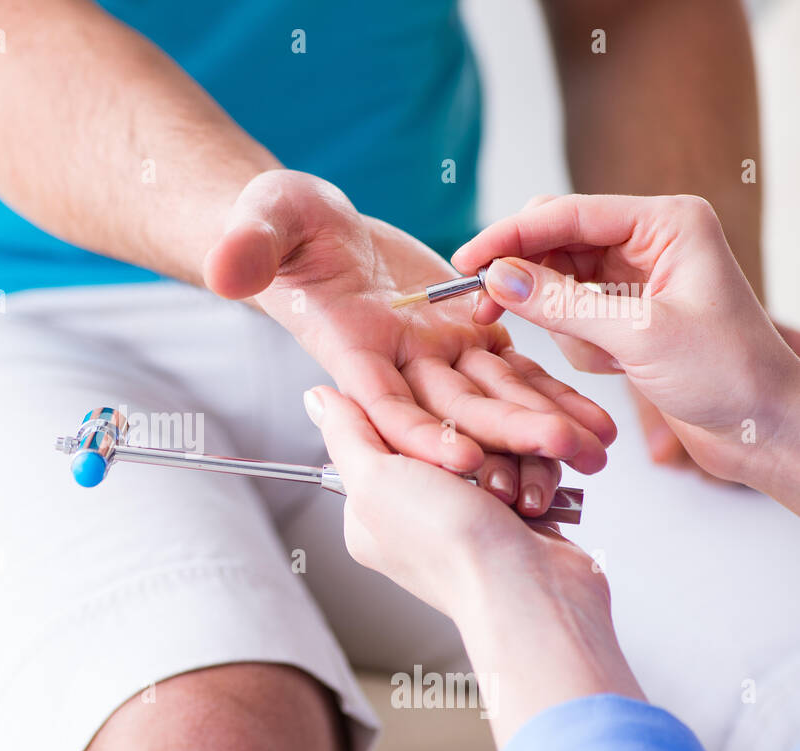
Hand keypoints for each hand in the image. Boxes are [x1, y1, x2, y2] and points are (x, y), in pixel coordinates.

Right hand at [204, 171, 615, 517]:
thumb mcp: (264, 219)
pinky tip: (592, 412)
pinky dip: (549, 389)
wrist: (309, 226)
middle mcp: (392, 363)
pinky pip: (511, 367)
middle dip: (507, 436)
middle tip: (565, 455)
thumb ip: (249, 245)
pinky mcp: (460, 334)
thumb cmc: (279, 222)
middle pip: (453, 410)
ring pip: (491, 396)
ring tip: (597, 447)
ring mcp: (428, 353)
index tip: (466, 460)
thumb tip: (224, 269)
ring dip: (542, 422)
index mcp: (346, 347)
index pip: (383, 401)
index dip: (422, 433)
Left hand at [305, 385, 642, 746]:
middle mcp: (416, 520)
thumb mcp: (375, 479)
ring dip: (507, 462)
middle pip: (442, 441)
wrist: (530, 592)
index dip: (407, 422)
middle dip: (468, 443)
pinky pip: (526, 472)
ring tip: (506, 493)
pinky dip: (534, 480)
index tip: (430, 424)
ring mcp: (469, 522)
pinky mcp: (515, 522)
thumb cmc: (447, 546)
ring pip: (491, 452)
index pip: (380, 442)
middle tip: (474, 461)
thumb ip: (346, 435)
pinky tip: (532, 501)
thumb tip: (318, 398)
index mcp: (371, 515)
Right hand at [453, 193, 799, 496]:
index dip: (510, 236)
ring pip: (557, 283)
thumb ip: (563, 304)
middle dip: (525, 278)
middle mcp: (649, 242)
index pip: (567, 214)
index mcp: (666, 223)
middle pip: (555, 241)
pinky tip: (615, 366)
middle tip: (485, 307)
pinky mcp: (627, 313)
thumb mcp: (639, 337)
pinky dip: (577, 344)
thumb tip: (499, 277)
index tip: (466, 262)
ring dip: (561, 324)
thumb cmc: (730, 375)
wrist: (764, 427)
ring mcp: (637, 278)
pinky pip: (571, 317)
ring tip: (604, 357)